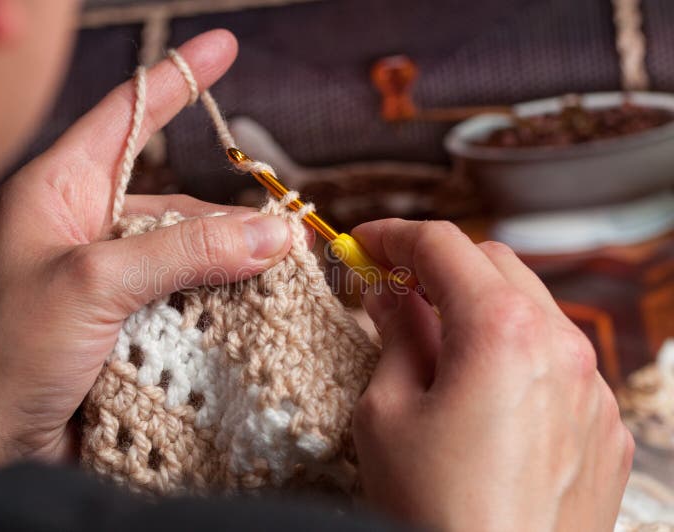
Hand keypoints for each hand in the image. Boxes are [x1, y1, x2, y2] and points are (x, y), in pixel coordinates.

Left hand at [0, 30, 294, 461]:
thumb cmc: (6, 356)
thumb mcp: (93, 284)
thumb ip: (184, 252)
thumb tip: (271, 233)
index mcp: (57, 191)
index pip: (124, 117)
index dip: (175, 78)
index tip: (223, 46)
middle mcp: (86, 228)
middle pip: (177, 200)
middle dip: (229, 216)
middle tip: (283, 235)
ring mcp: (110, 279)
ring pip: (190, 253)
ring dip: (231, 267)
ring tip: (275, 280)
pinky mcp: (129, 323)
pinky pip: (188, 297)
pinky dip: (220, 303)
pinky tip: (249, 312)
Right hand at [351, 220, 632, 530]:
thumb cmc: (433, 512)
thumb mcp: (387, 413)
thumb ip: (394, 336)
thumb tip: (389, 294)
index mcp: (501, 331)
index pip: (443, 246)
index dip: (394, 235)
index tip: (364, 243)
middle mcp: (562, 347)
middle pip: (495, 263)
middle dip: (440, 264)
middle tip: (393, 287)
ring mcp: (592, 389)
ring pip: (533, 308)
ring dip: (480, 305)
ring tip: (436, 338)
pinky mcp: (604, 428)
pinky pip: (559, 362)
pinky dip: (516, 352)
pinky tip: (483, 390)